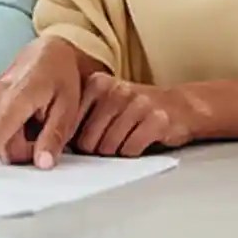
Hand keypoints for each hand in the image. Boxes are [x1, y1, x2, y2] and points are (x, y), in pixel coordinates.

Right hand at [0, 36, 89, 174]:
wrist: (45, 55)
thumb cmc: (59, 77)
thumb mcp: (68, 107)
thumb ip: (55, 137)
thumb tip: (42, 164)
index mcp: (18, 95)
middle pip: (6, 149)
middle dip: (28, 152)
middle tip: (47, 132)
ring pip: (0, 145)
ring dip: (20, 143)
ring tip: (36, 121)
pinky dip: (12, 135)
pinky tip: (24, 119)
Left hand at [73, 73, 194, 156]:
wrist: (180, 106)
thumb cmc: (135, 111)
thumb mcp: (105, 105)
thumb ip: (81, 117)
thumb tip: (57, 143)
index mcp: (97, 84)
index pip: (70, 124)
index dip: (77, 139)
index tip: (86, 140)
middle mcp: (116, 90)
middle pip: (88, 141)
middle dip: (97, 149)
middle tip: (110, 142)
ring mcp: (137, 103)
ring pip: (109, 147)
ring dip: (116, 152)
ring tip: (125, 140)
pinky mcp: (156, 119)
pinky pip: (131, 149)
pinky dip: (133, 152)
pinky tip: (140, 141)